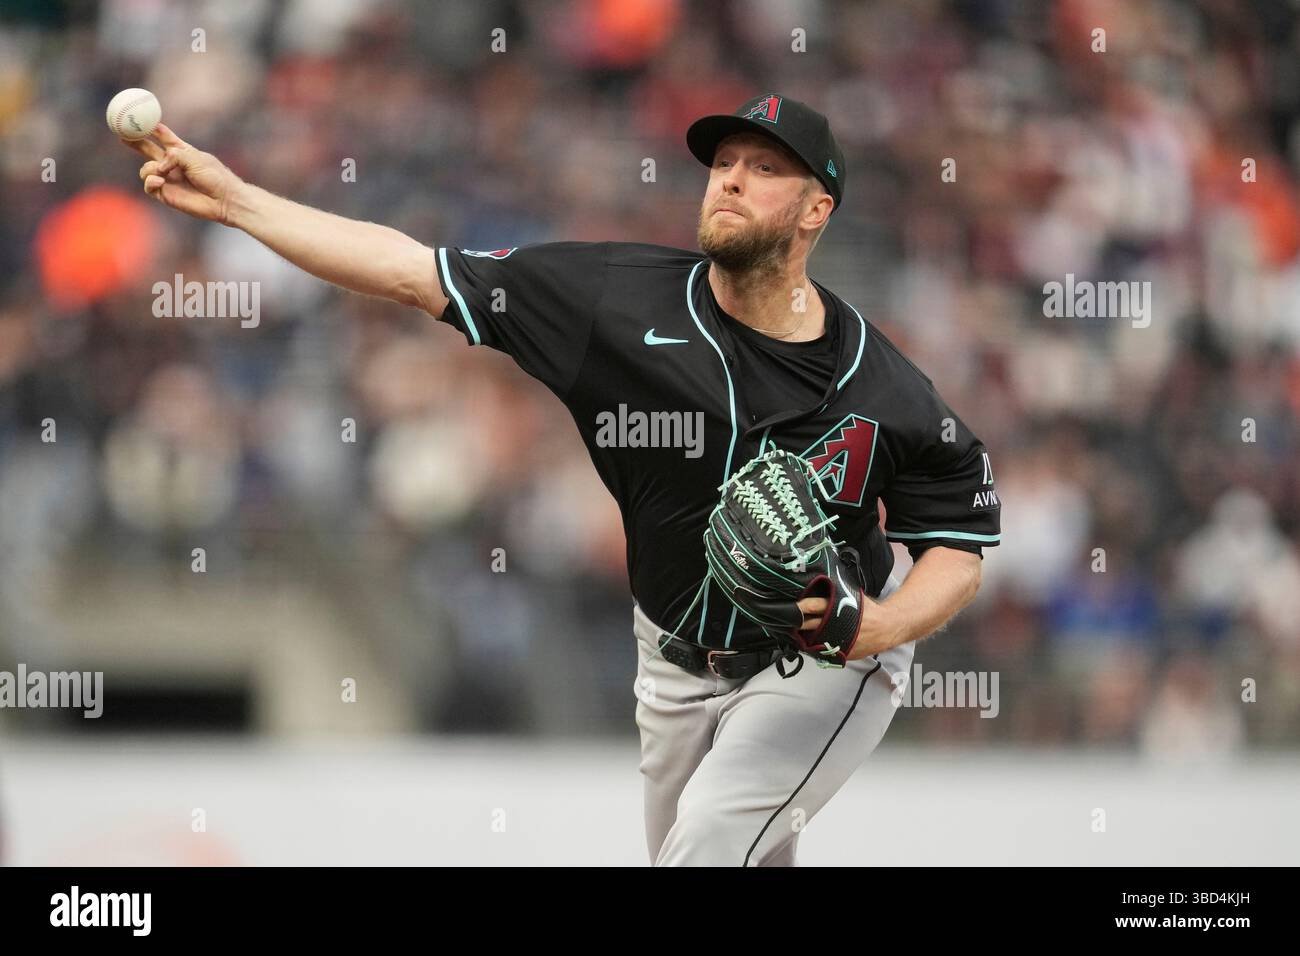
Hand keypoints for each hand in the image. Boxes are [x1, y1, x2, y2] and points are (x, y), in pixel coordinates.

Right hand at [121, 123, 242, 223]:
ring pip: (146, 169)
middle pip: (148, 150)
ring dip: (151, 168)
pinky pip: (149, 185)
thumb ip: (174, 155)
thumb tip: (159, 165)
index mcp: (181, 151)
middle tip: (122, 135)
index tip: (140, 119)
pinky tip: (160, 181)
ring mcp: (168, 180)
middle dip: (135, 142)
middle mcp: (172, 165)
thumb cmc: (215, 176)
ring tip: (163, 173)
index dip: (152, 128)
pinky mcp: (166, 195)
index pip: (163, 136)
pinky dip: (151, 181)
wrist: (224, 199)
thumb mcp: (194, 157)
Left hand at [798, 592, 898, 660]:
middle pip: (809, 624)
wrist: (886, 629)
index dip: (801, 606)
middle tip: (789, 620)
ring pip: (812, 639)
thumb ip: (834, 595)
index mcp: (839, 607)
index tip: (793, 606)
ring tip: (797, 631)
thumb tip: (815, 589)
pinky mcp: (840, 653)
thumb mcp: (852, 596)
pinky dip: (814, 646)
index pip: (814, 605)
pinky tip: (811, 642)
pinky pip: (821, 650)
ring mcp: (837, 641)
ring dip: (803, 635)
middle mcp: (837, 625)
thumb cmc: (868, 612)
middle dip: (797, 622)